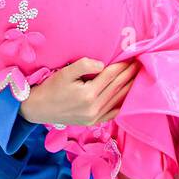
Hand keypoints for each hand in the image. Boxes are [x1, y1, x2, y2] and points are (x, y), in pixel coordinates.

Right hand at [19, 57, 137, 127]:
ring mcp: (94, 117)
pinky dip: (123, 103)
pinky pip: (113, 113)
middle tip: (140, 63)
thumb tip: (103, 65)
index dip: (123, 65)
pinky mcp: (93, 123)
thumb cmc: (51, 87)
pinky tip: (130, 95)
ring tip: (139, 76)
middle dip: (130, 74)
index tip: (133, 55)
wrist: (38, 109)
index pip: (111, 76)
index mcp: (87, 94)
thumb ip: (85, 65)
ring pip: (118, 100)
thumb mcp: (65, 72)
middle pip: (117, 87)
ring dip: (130, 87)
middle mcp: (93, 108)